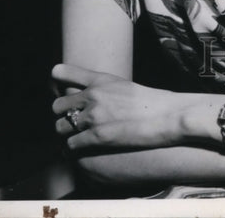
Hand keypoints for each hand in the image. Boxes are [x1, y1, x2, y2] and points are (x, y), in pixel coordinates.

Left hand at [51, 63, 218, 151]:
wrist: (167, 116)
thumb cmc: (151, 101)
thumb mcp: (124, 85)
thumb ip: (104, 88)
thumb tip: (90, 97)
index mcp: (101, 80)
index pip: (63, 74)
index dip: (58, 81)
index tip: (58, 88)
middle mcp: (94, 95)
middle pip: (57, 106)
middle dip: (62, 115)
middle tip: (73, 122)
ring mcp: (94, 116)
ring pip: (60, 127)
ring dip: (67, 133)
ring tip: (77, 136)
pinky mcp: (97, 137)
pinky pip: (70, 145)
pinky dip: (73, 149)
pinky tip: (81, 149)